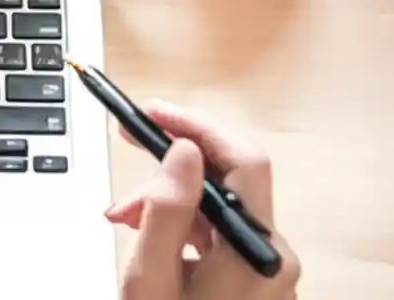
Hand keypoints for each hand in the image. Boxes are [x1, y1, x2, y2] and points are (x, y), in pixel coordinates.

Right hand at [106, 101, 300, 299]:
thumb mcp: (150, 279)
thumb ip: (167, 211)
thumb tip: (184, 149)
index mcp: (258, 253)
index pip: (242, 161)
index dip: (197, 126)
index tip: (152, 113)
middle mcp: (273, 258)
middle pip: (229, 179)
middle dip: (172, 160)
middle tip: (128, 139)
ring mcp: (264, 271)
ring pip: (218, 205)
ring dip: (168, 195)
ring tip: (121, 214)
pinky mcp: (249, 280)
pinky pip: (217, 232)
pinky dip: (180, 222)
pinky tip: (143, 232)